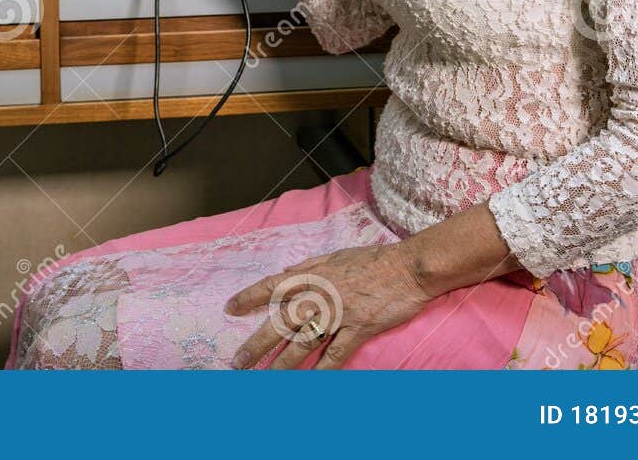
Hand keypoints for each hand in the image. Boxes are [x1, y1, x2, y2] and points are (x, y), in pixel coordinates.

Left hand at [225, 242, 432, 369]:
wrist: (407, 267)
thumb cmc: (372, 260)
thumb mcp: (336, 255)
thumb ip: (310, 265)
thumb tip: (287, 271)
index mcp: (313, 275)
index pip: (273, 285)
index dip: (249, 297)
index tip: (230, 308)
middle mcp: (320, 295)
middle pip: (281, 322)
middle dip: (258, 343)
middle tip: (240, 361)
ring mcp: (339, 313)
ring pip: (304, 342)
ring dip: (283, 363)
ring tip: (266, 378)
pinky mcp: (359, 328)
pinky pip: (336, 353)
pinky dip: (323, 369)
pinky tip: (311, 381)